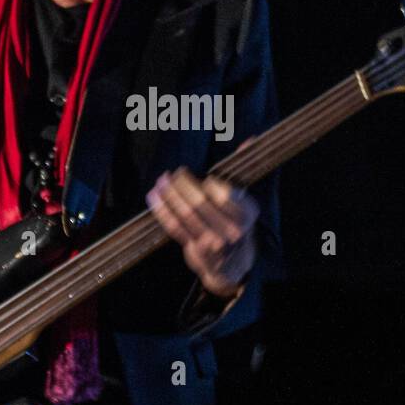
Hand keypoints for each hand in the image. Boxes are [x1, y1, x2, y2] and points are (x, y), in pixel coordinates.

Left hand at [146, 167, 258, 298]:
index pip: (225, 193)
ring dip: (169, 195)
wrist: (232, 265)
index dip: (208, 183)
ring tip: (160, 182)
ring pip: (186, 214)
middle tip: (170, 175)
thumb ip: (241, 170)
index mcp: (248, 213)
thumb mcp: (242, 200)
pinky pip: (175, 227)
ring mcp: (214, 242)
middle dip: (182, 185)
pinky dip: (162, 211)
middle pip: (201, 203)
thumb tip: (250, 139)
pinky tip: (154, 197)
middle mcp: (234, 230)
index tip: (199, 177)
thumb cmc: (234, 223)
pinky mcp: (197, 251)